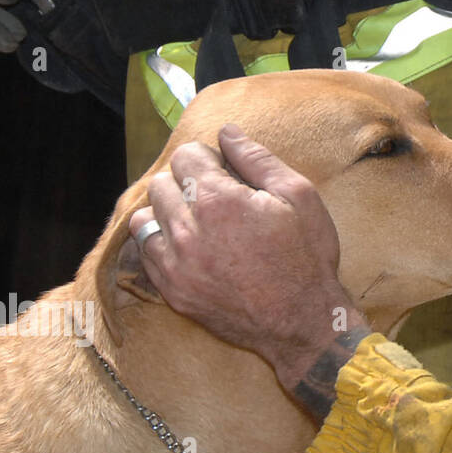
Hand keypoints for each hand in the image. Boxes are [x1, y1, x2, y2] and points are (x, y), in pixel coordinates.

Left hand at [130, 123, 363, 394]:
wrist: (301, 321)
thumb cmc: (306, 256)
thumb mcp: (298, 196)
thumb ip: (257, 159)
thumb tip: (227, 132)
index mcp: (218, 200)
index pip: (185, 156)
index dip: (207, 157)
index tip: (225, 171)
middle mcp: (187, 230)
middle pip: (161, 184)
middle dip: (185, 182)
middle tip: (216, 197)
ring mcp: (174, 264)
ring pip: (145, 218)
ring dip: (166, 211)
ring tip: (196, 221)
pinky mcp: (171, 290)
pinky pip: (145, 254)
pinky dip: (160, 242)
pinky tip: (188, 246)